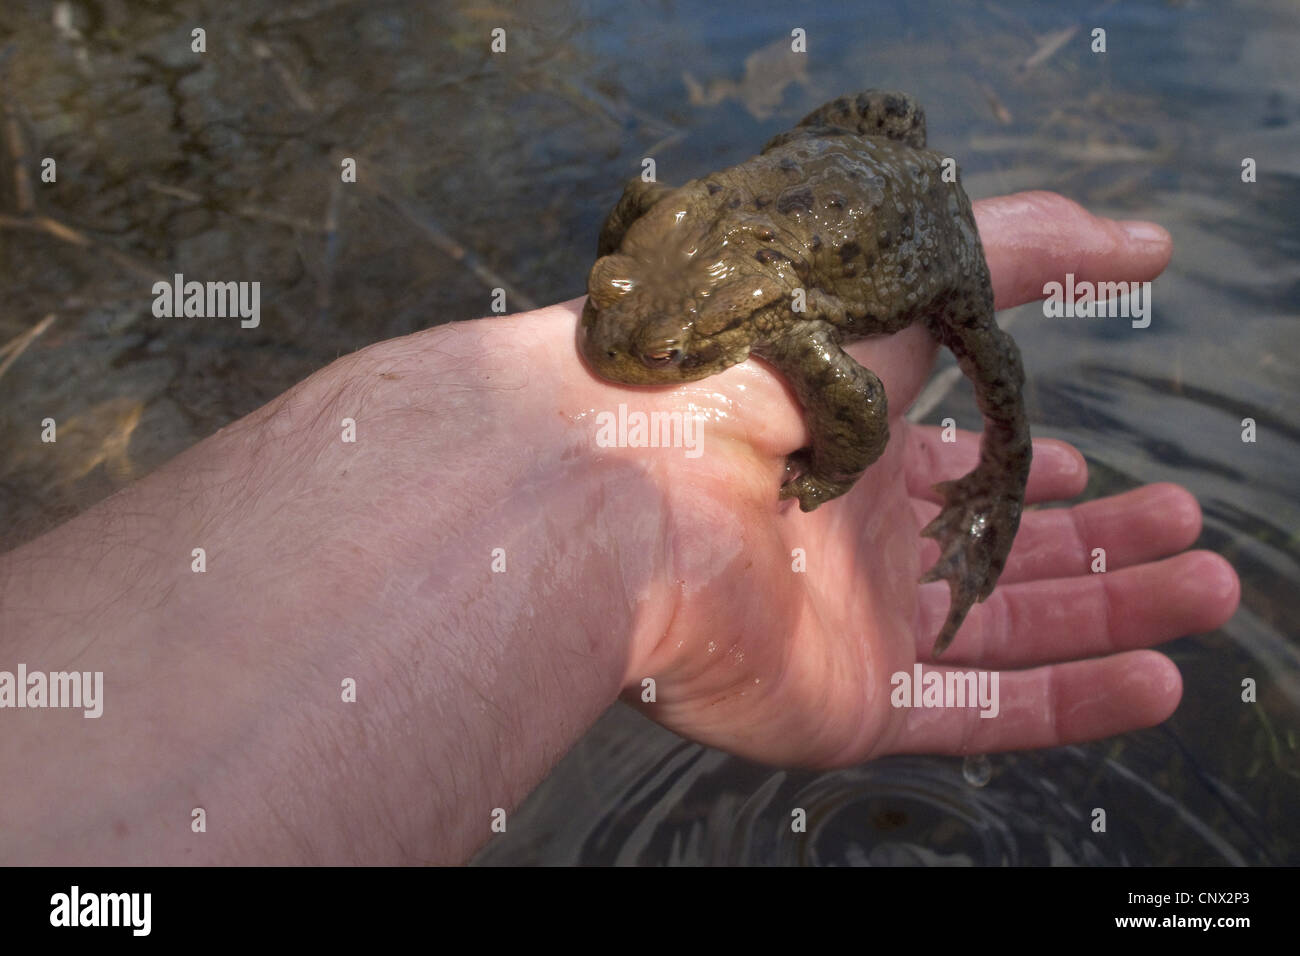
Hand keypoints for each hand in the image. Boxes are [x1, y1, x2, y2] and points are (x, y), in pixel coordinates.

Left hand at [599, 191, 1239, 766]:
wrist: (634, 480)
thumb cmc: (756, 357)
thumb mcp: (907, 276)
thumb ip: (1027, 249)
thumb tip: (1148, 239)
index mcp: (854, 442)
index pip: (957, 464)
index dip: (1028, 466)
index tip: (1097, 466)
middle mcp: (854, 534)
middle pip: (996, 549)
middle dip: (1097, 541)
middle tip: (1182, 529)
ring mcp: (852, 621)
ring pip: (1005, 630)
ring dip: (1109, 614)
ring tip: (1203, 589)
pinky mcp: (849, 699)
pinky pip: (978, 710)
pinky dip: (1070, 703)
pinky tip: (1153, 679)